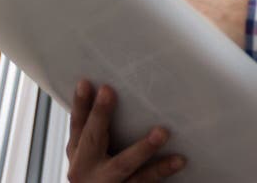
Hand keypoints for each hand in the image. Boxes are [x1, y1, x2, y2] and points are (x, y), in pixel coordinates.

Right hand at [67, 80, 184, 181]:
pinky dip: (161, 170)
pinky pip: (145, 182)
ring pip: (124, 165)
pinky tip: (178, 160)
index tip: (85, 82)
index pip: (78, 125)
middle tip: (109, 91)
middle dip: (100, 115)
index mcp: (79, 156)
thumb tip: (114, 93)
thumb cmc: (102, 178)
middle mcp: (86, 170)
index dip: (80, 104)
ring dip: (143, 148)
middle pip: (93, 139)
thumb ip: (100, 134)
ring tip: (162, 132)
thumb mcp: (92, 158)